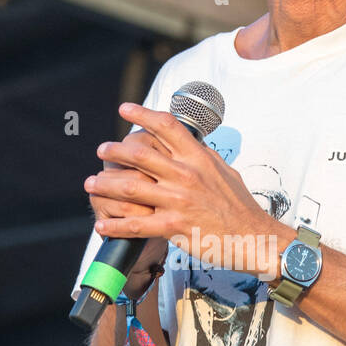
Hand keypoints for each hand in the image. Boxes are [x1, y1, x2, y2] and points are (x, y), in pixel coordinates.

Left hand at [84, 103, 284, 277]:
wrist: (254, 236)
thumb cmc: (240, 206)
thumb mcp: (223, 171)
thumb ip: (201, 157)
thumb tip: (188, 142)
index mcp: (198, 158)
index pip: (166, 126)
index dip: (142, 114)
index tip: (125, 109)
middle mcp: (186, 175)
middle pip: (140, 154)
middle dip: (114, 151)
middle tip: (102, 150)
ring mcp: (179, 200)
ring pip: (131, 187)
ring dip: (106, 185)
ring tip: (91, 184)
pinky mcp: (174, 226)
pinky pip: (137, 224)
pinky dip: (115, 226)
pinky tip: (102, 225)